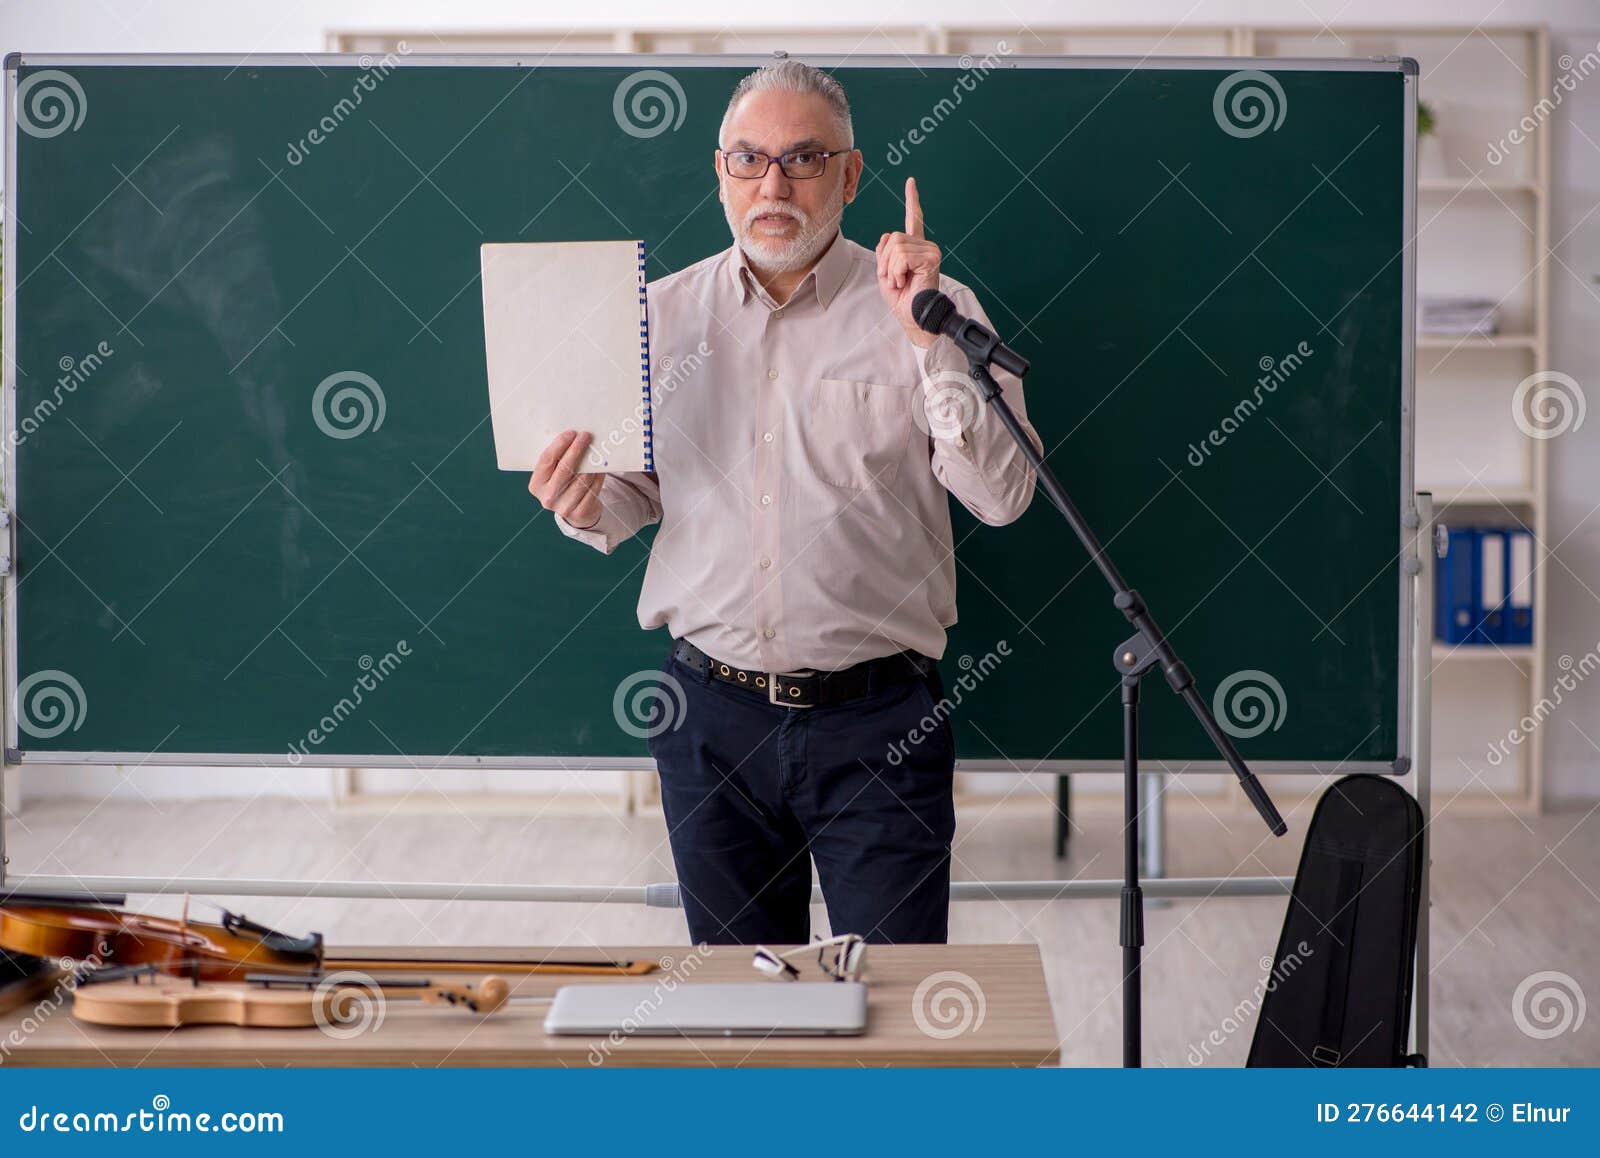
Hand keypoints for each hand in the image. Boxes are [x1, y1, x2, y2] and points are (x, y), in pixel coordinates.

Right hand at [528, 430, 604, 528]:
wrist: (574, 511)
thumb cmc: (563, 484)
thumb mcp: (554, 474)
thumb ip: (558, 459)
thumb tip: (574, 437)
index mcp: (536, 485)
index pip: (546, 460)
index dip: (559, 445)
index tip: (571, 433)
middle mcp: (547, 498)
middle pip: (564, 468)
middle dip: (576, 449)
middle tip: (586, 436)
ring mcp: (563, 507)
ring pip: (581, 479)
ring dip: (590, 463)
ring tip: (596, 450)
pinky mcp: (580, 513)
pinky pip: (592, 489)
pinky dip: (598, 476)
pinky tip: (601, 467)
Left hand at [876, 176, 941, 348]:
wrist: (912, 316)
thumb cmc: (901, 298)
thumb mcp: (885, 272)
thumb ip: (884, 252)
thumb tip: (887, 235)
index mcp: (914, 248)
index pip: (913, 219)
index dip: (912, 200)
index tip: (911, 182)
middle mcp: (925, 246)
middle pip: (893, 238)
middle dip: (885, 262)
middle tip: (894, 279)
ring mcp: (930, 251)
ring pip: (896, 247)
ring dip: (891, 269)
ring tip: (900, 281)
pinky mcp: (931, 258)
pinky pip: (902, 256)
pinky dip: (897, 271)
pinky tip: (905, 281)